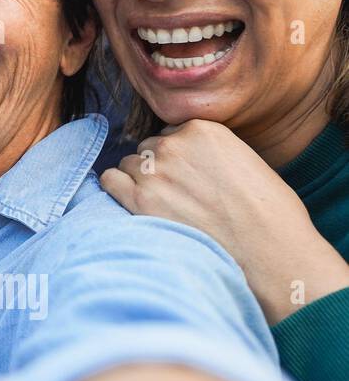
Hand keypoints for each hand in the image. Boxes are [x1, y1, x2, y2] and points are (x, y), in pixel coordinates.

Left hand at [100, 118, 348, 323]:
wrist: (270, 252)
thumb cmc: (269, 213)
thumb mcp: (244, 161)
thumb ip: (209, 152)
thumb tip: (187, 161)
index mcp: (202, 129)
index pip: (172, 134)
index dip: (179, 157)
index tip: (190, 177)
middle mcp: (173, 144)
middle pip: (149, 148)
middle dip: (159, 168)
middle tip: (179, 196)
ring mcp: (154, 171)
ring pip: (129, 164)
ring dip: (139, 181)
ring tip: (164, 205)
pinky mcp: (139, 200)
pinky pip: (109, 181)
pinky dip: (117, 189)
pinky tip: (133, 204)